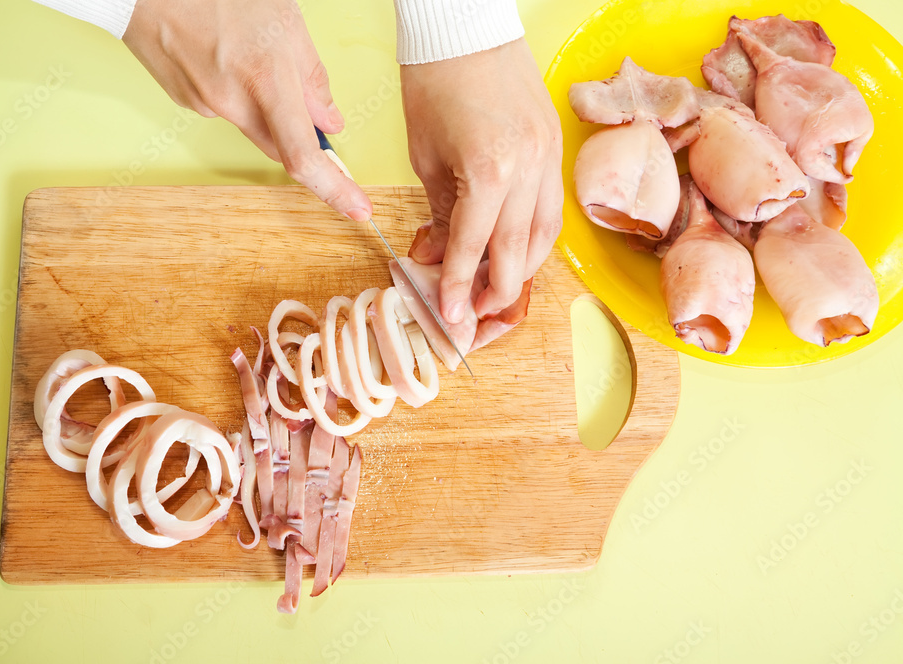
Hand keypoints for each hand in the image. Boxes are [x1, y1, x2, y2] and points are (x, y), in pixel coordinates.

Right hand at [123, 0, 371, 220]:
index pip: (303, 156)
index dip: (335, 189)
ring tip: (252, 49)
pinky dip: (236, 89)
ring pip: (253, 122)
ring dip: (265, 102)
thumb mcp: (284, 18)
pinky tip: (226, 51)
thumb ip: (312, 76)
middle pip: (280, 145)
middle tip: (311, 111)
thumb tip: (330, 123)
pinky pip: (226, 108)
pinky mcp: (186, 101)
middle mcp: (232, 102)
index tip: (358, 209)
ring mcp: (204, 105)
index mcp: (264, 78)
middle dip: (300, 138)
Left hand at [400, 38, 562, 322]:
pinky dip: (535, 238)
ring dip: (521, 271)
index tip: (449, 316)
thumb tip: (438, 255)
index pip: (474, 246)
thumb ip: (439, 210)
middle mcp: (529, 169)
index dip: (458, 286)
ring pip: (544, 236)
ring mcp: (550, 158)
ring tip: (495, 292)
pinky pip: (551, 209)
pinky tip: (517, 254)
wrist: (466, 28)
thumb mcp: (425, 156)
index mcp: (489, 170)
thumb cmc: (434, 84)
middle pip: (518, 253)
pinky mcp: (557, 148)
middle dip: (495, 293)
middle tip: (474, 316)